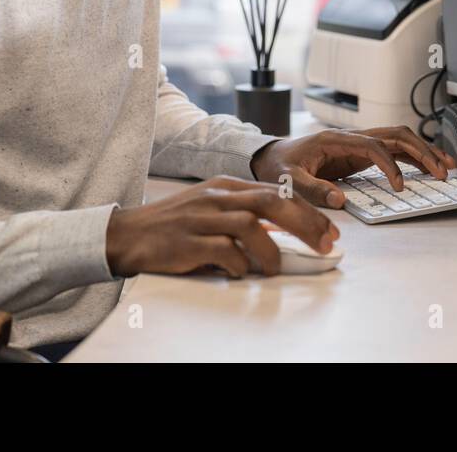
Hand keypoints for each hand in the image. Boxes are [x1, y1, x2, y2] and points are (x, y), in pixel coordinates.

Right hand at [104, 175, 339, 278]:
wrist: (126, 234)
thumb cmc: (173, 225)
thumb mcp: (210, 208)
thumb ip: (242, 214)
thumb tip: (282, 235)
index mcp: (224, 185)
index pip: (276, 192)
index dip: (308, 211)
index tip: (330, 230)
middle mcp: (215, 196)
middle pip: (270, 202)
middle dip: (305, 223)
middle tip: (324, 244)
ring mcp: (200, 217)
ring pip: (249, 225)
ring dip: (271, 250)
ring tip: (275, 268)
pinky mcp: (186, 241)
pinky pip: (224, 251)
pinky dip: (239, 264)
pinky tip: (241, 272)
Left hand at [249, 126, 456, 208]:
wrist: (269, 157)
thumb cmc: (278, 165)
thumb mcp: (288, 180)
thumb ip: (311, 189)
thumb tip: (338, 200)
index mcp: (335, 139)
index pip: (374, 145)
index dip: (390, 164)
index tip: (399, 186)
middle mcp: (351, 138)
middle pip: (396, 135)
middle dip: (422, 151)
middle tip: (442, 171)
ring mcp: (358, 144)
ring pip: (400, 140)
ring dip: (424, 151)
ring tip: (446, 167)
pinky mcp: (360, 154)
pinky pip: (393, 151)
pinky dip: (413, 158)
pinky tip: (428, 168)